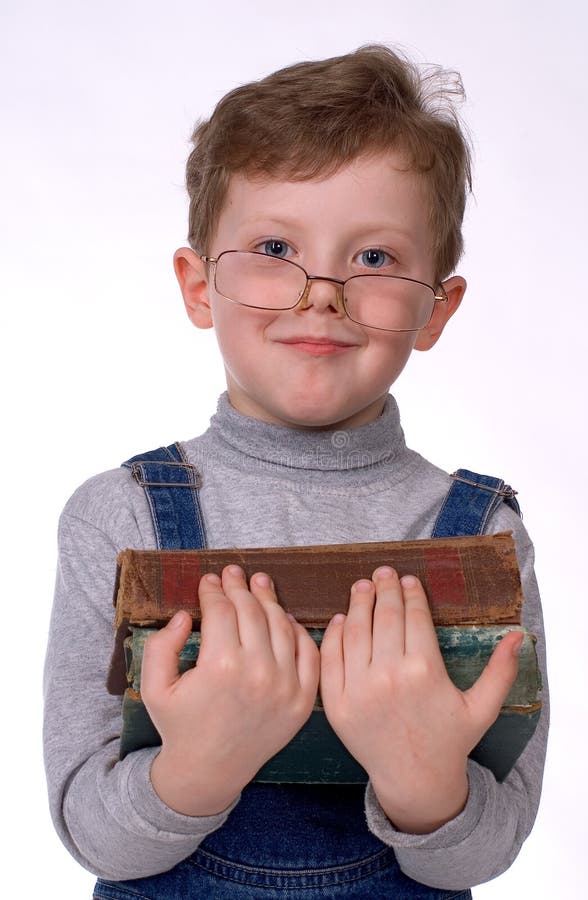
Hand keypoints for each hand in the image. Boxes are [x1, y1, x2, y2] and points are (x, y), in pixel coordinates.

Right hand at [141, 565, 319, 815]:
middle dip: (240, 587)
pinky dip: (298, 630)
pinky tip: (285, 617)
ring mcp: (285, 686)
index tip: (209, 579)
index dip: (213, 590)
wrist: (210, 772)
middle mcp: (258, 672)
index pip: (221, 611)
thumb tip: (185, 615)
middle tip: (234, 572)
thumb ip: (161, 646)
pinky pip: (308, 652)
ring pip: (281, 625)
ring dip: (269, 600)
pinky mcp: (302, 699)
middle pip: (252, 611)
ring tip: (260, 584)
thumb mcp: (154, 687)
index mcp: (220, 666)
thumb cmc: (179, 726)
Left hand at [319, 567, 522, 832]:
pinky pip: (331, 658)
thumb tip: (517, 635)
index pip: (414, 618)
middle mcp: (389, 677)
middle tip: (382, 572)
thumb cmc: (450, 740)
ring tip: (361, 586)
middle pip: (384, 618)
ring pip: (355, 632)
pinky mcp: (336, 704)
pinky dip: (333, 634)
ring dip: (357, 604)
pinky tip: (340, 618)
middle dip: (384, 590)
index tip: (409, 579)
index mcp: (425, 672)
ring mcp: (358, 690)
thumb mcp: (482, 708)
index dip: (412, 594)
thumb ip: (501, 671)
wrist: (414, 780)